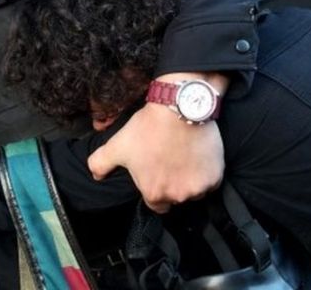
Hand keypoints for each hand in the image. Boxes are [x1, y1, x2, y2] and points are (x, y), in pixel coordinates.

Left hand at [89, 102, 224, 213]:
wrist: (179, 107)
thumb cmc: (148, 128)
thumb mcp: (117, 145)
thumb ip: (100, 164)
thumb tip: (95, 176)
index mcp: (154, 195)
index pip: (155, 203)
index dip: (155, 187)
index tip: (157, 171)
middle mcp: (178, 196)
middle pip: (176, 198)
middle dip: (174, 184)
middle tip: (171, 161)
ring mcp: (198, 188)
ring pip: (195, 191)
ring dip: (191, 180)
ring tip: (185, 157)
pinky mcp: (216, 176)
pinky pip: (211, 182)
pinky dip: (207, 172)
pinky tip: (198, 155)